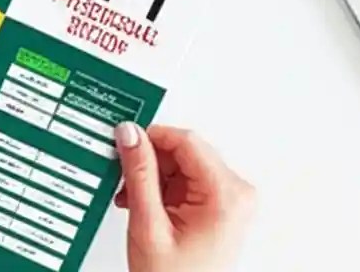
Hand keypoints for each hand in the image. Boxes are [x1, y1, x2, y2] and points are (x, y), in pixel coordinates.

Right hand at [114, 124, 255, 271]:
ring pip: (183, 166)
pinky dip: (162, 189)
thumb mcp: (148, 224)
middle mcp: (236, 194)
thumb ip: (139, 174)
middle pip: (185, 152)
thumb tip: (130, 134)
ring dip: (152, 177)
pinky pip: (187, 182)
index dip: (151, 137)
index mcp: (226, 195)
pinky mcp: (220, 208)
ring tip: (132, 200)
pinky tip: (145, 205)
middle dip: (149, 163)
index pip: (187, 141)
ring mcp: (230, 201)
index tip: (125, 138)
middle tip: (123, 178)